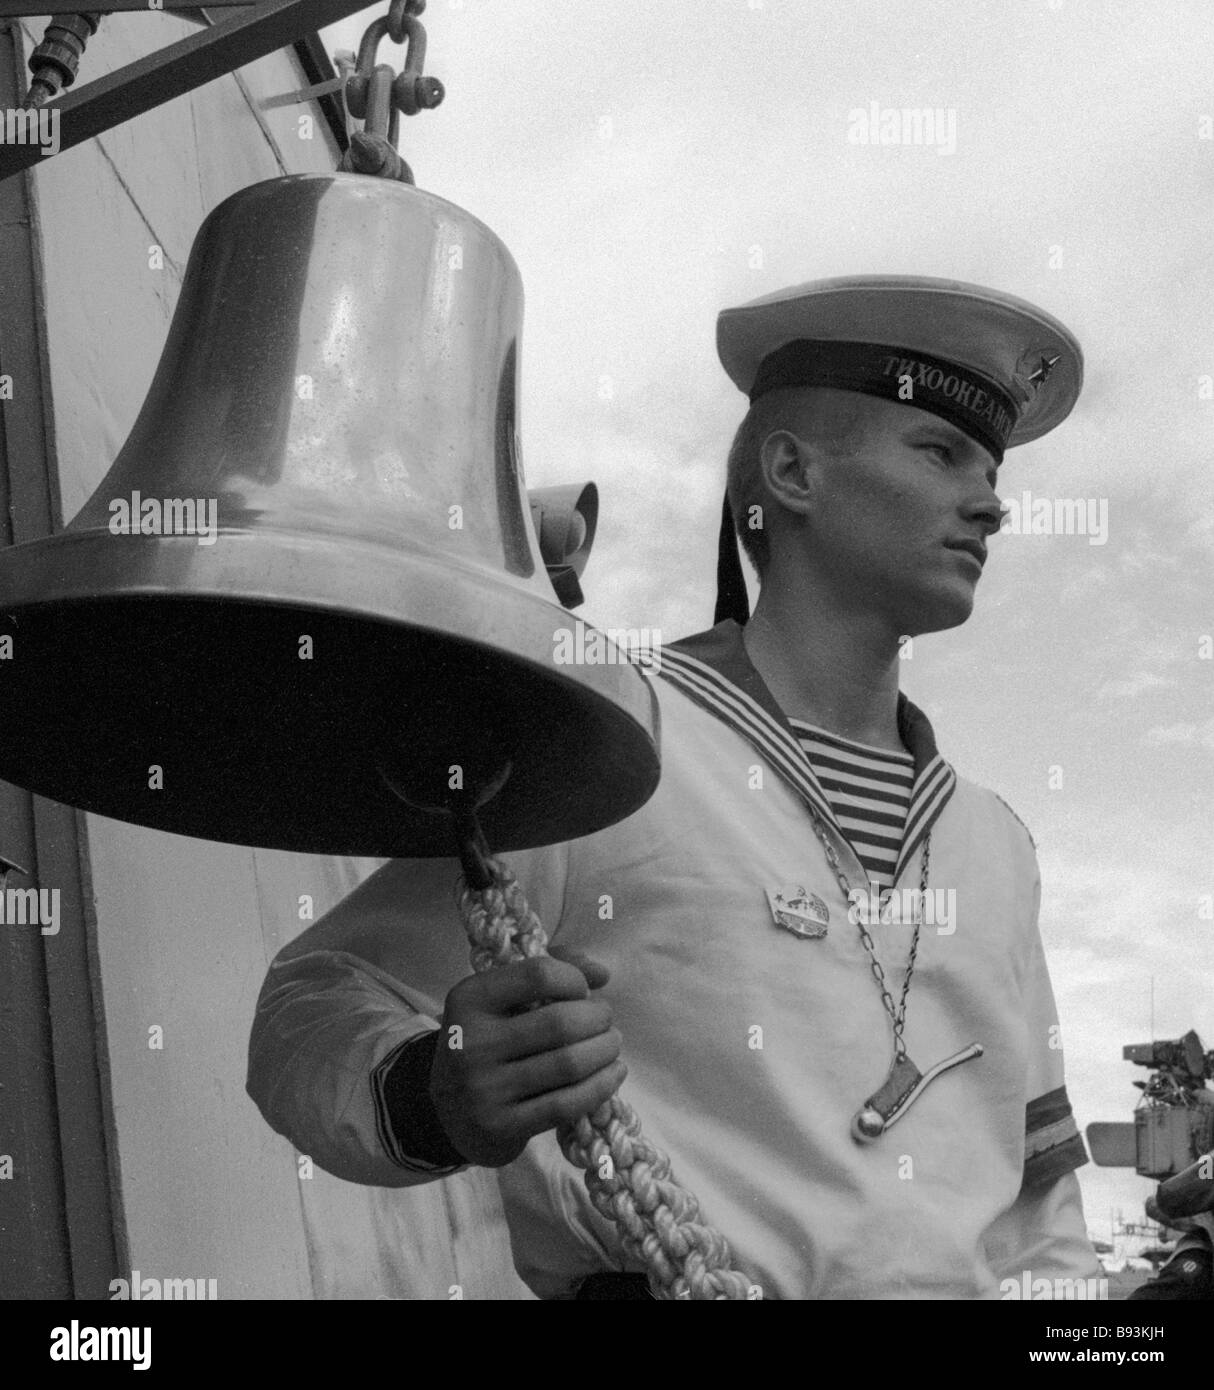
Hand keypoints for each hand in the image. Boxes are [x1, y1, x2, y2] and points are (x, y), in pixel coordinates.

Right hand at [428, 946, 624, 1166]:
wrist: (449, 1112)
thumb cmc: (488, 1041)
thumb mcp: (503, 998)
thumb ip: (551, 970)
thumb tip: (602, 973)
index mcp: (469, 998)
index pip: (538, 975)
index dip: (574, 979)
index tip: (582, 991)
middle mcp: (471, 1042)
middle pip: (560, 1023)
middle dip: (598, 1018)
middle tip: (606, 1021)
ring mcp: (483, 1089)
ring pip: (568, 1064)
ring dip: (605, 1051)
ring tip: (612, 1045)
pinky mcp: (501, 1127)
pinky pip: (566, 1104)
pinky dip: (600, 1086)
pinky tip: (614, 1073)